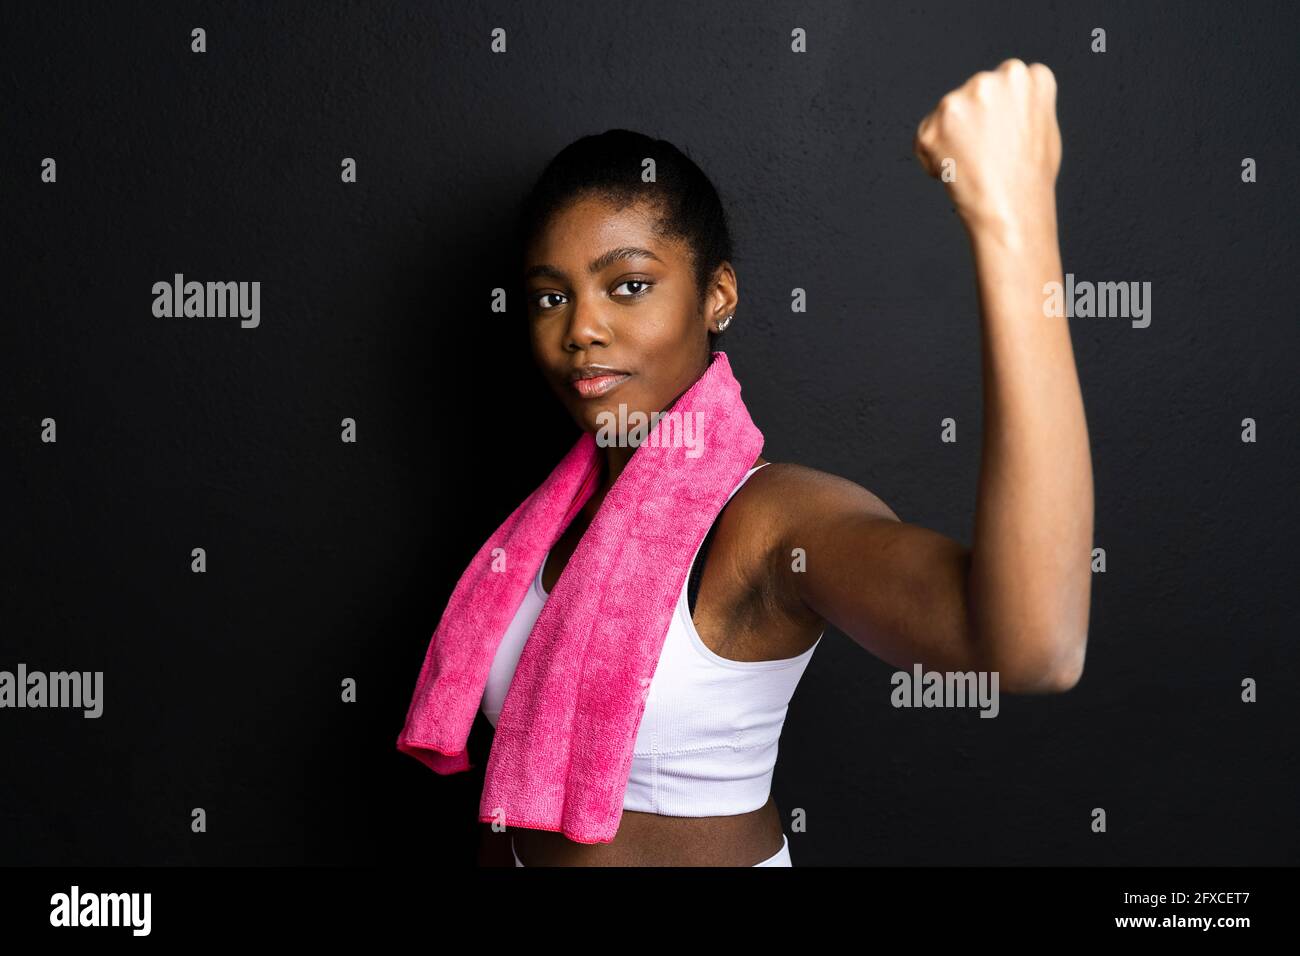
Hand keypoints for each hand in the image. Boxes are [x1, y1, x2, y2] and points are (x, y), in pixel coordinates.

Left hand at [913, 58, 1061, 239]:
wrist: (1011, 210)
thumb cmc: (1031, 178)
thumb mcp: (1045, 127)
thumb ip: (1023, 104)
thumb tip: (1008, 103)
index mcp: (1025, 76)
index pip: (1004, 81)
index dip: (1002, 113)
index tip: (1007, 137)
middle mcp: (989, 80)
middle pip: (972, 96)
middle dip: (974, 121)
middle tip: (988, 156)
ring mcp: (958, 102)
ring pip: (946, 117)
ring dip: (952, 138)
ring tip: (975, 167)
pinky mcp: (932, 127)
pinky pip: (925, 139)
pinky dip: (933, 158)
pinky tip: (956, 174)